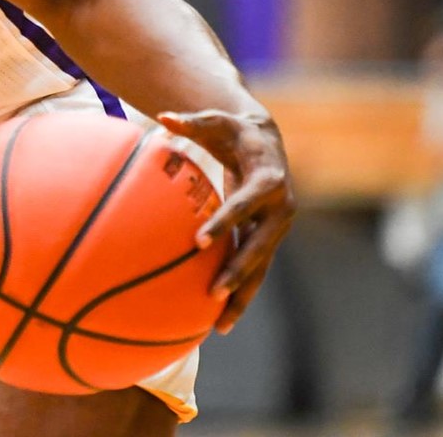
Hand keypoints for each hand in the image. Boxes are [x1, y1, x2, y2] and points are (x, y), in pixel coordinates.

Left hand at [157, 109, 295, 334]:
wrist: (268, 143)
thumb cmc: (234, 131)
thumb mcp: (216, 121)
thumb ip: (191, 121)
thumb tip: (163, 116)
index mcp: (267, 181)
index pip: (245, 205)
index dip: (226, 222)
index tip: (201, 241)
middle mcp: (279, 210)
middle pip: (260, 246)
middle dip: (240, 271)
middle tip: (214, 292)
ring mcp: (275, 229)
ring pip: (261, 268)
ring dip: (242, 295)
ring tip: (219, 325)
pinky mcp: (267, 240)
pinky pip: (256, 271)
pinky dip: (241, 293)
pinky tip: (219, 320)